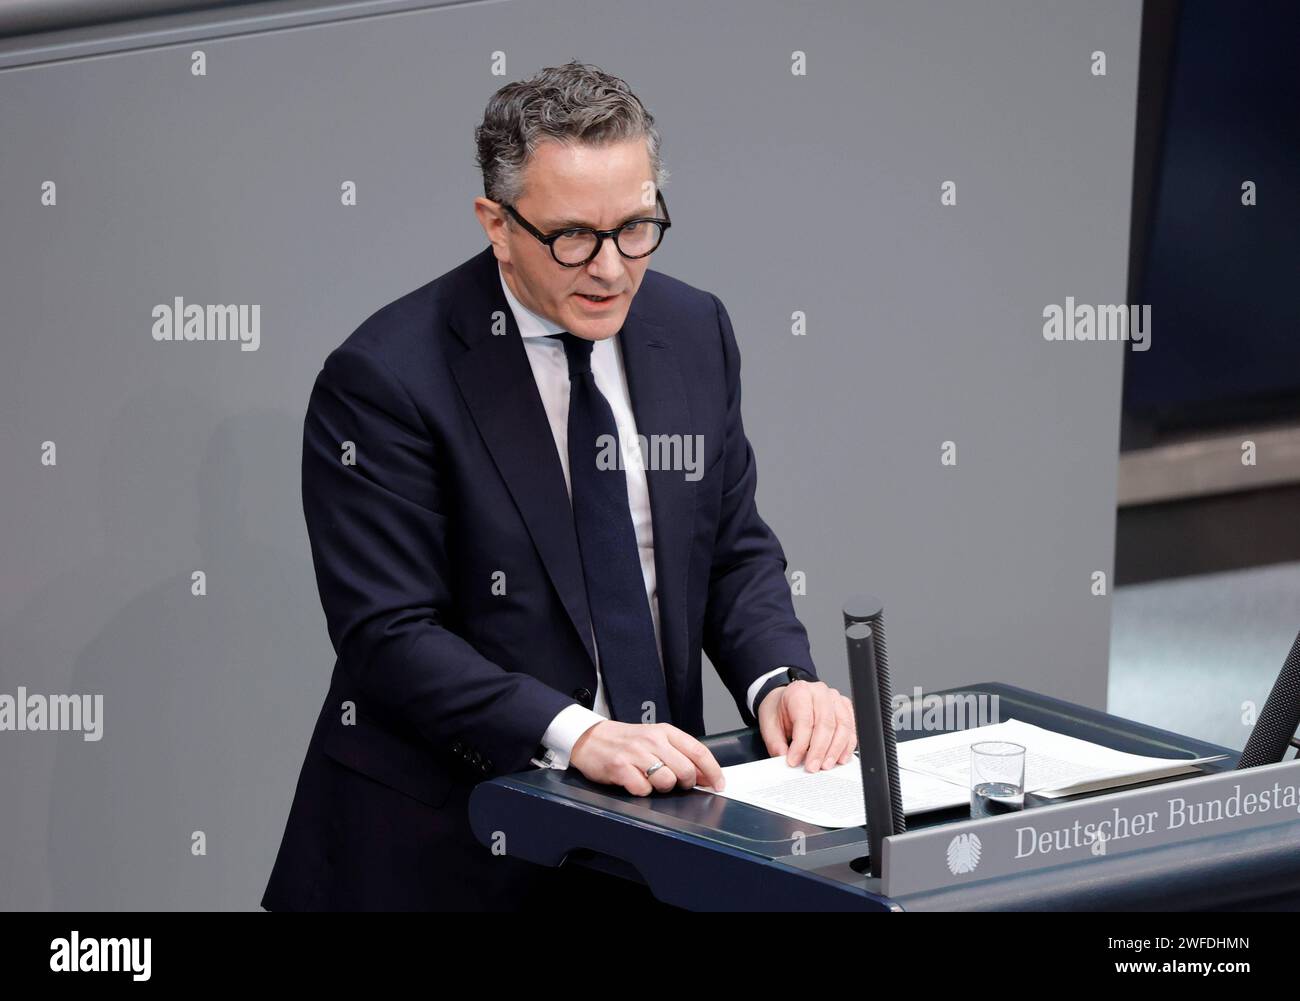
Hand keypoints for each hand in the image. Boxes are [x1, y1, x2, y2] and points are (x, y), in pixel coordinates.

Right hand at [569, 720, 725, 794]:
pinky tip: (635, 783)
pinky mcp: (620, 768)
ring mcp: (635, 754)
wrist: (589, 738)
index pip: (698, 751)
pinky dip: (642, 791)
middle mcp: (652, 740)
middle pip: (685, 770)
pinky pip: (643, 789)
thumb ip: (679, 753)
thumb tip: (704, 774)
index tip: (718, 784)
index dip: (713, 771)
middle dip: (685, 783)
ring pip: (667, 781)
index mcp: (665, 731)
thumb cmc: (624, 740)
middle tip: (677, 784)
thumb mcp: (654, 739)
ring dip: (663, 788)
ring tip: (652, 781)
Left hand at [757, 679, 856, 771]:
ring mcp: (835, 699)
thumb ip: (775, 743)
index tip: (793, 761)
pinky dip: (848, 746)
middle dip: (819, 750)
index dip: (800, 744)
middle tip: (812, 767)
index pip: (804, 720)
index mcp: (799, 691)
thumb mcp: (769, 724)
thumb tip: (784, 759)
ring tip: (826, 765)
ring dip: (835, 750)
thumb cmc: (780, 710)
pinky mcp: (845, 708)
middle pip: (826, 724)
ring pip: (843, 727)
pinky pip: (851, 729)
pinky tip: (840, 758)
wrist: (787, 699)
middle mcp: (820, 692)